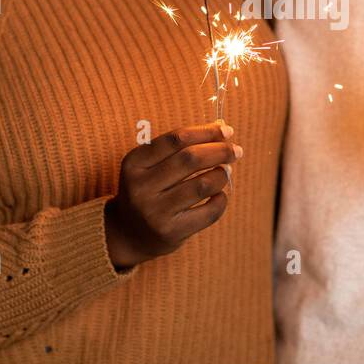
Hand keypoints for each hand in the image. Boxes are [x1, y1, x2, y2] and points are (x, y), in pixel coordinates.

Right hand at [104, 121, 241, 269]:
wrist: (128, 235)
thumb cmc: (149, 190)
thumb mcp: (150, 166)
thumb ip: (180, 147)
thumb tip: (221, 128)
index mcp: (134, 163)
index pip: (176, 139)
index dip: (205, 132)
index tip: (226, 130)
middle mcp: (141, 187)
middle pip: (191, 159)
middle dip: (220, 151)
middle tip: (236, 150)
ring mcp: (155, 212)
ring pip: (203, 185)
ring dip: (222, 175)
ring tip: (226, 172)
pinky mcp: (170, 233)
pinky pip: (209, 212)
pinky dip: (221, 200)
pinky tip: (219, 196)